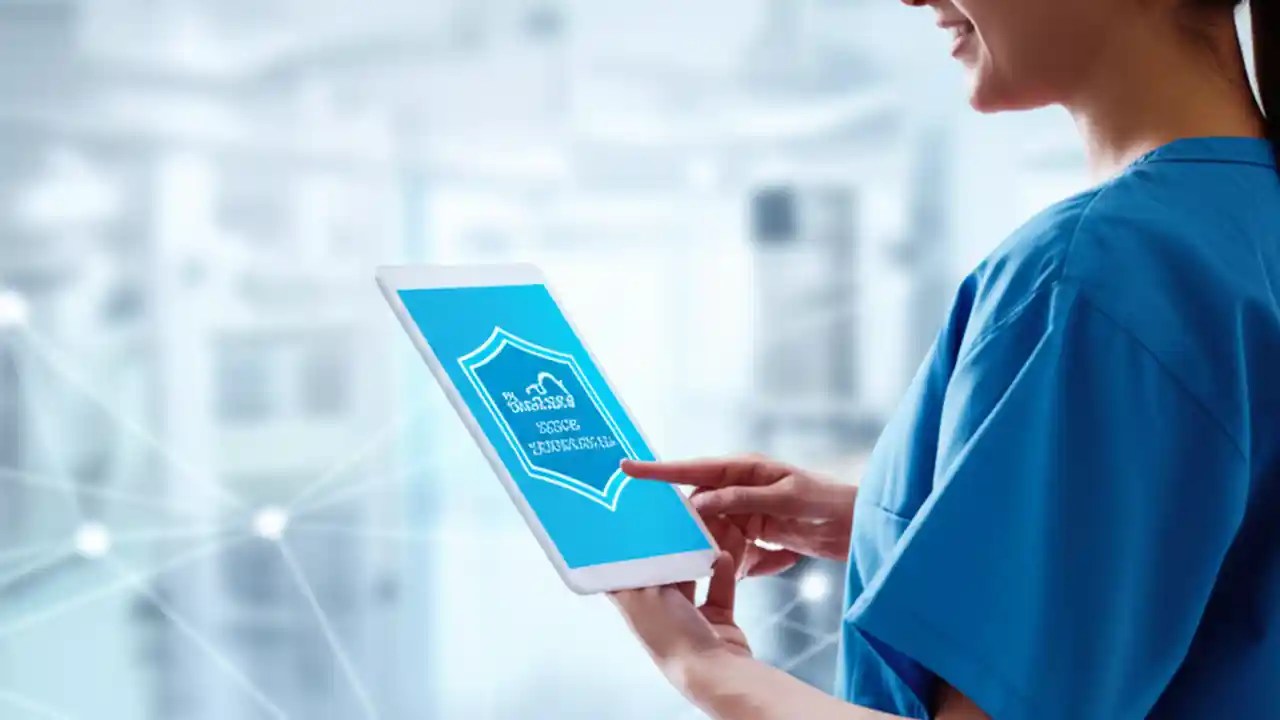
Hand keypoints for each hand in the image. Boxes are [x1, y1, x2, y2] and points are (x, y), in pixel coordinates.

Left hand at [611, 518, 751, 691]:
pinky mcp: (717, 621)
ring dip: (700, 558)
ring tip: (706, 534)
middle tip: (679, 521)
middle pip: (663, 573)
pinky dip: (723, 573)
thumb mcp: (642, 593)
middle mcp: (659, 613)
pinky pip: (719, 590)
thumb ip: (640, 564)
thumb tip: (633, 541)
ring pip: (693, 579)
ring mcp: (689, 618)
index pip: (626, 573)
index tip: (641, 522)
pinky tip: (725, 555)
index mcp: (634, 607)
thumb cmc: (671, 635)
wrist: (714, 670)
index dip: (631, 549)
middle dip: (672, 549)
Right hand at [622, 456, 855, 576]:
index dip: (658, 471)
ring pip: (720, 537)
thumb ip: (743, 500)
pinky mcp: (761, 537)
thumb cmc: (830, 502)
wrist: (864, 526)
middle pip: (703, 511)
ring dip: (732, 553)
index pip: (693, 469)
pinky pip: (742, 554)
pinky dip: (753, 564)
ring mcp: (750, 514)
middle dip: (703, 532)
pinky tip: (778, 561)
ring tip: (759, 555)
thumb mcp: (787, 498)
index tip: (625, 467)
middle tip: (716, 547)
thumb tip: (699, 502)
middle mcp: (742, 489)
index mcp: (745, 469)